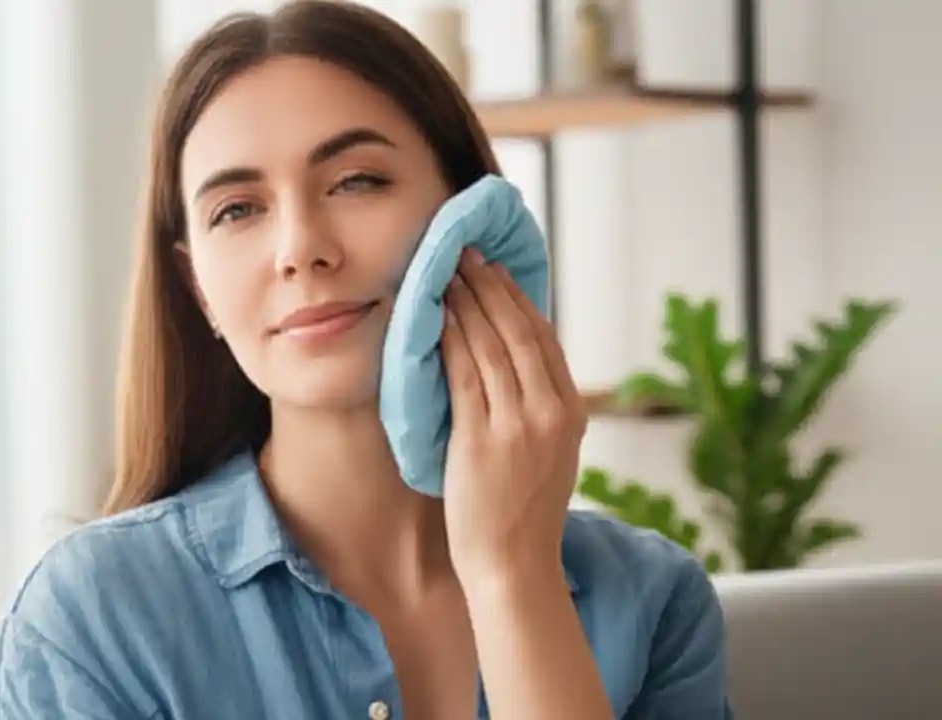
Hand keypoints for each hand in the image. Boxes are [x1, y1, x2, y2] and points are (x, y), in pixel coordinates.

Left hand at [439, 247, 587, 590]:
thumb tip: (512, 362)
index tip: (495, 270)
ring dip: (467, 302)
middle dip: (489, 286)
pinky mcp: (483, 438)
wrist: (513, 565)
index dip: (517, 298)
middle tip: (465, 254)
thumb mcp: (550, 453)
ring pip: (491, 345)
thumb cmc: (522, 511)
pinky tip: (438, 315)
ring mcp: (519, 424)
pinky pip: (465, 374)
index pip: (543, 339)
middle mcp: (551, 411)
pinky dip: (451, 338)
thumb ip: (539, 408)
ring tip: (446, 273)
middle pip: (518, 331)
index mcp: (572, 411)